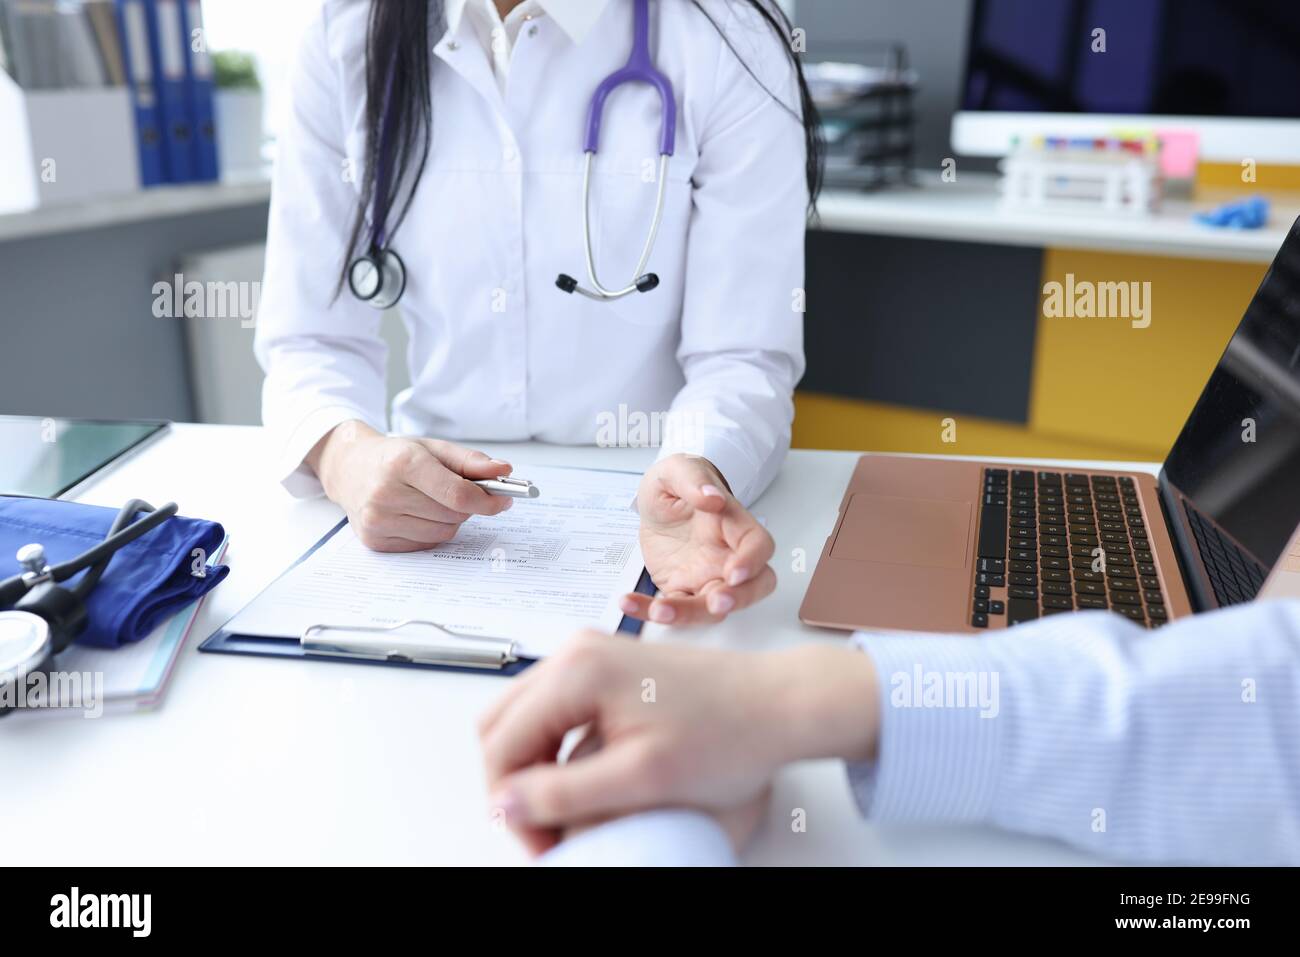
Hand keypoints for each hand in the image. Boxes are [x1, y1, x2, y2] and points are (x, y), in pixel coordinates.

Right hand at [307, 420, 513, 550]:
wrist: (349, 468)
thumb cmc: (394, 457)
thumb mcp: (433, 449)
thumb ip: (471, 461)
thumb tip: (505, 472)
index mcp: (403, 463)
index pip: (457, 494)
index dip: (487, 501)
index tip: (503, 499)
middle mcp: (385, 493)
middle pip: (453, 515)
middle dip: (465, 506)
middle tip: (456, 491)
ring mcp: (377, 521)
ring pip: (443, 534)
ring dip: (448, 520)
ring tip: (431, 500)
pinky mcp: (374, 541)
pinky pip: (425, 545)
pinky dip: (430, 531)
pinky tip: (415, 513)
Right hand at [478, 632, 879, 855]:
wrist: (779, 703)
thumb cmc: (728, 732)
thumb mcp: (642, 778)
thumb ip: (565, 793)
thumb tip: (505, 804)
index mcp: (576, 672)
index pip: (500, 744)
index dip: (510, 804)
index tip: (541, 844)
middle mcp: (576, 653)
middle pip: (500, 724)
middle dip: (512, 783)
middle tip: (545, 831)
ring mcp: (591, 655)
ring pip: (525, 717)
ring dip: (532, 767)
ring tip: (565, 811)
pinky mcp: (608, 667)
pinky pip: (556, 709)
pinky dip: (556, 748)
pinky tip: (584, 782)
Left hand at [622, 454, 775, 625]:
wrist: (656, 501)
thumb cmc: (677, 482)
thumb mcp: (677, 469)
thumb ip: (693, 479)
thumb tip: (712, 498)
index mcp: (733, 523)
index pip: (759, 546)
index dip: (752, 562)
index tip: (733, 572)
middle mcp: (727, 556)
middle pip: (752, 587)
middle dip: (738, 600)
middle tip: (715, 604)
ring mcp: (707, 577)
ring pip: (712, 608)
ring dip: (689, 615)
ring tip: (658, 611)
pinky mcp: (682, 589)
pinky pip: (673, 609)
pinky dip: (651, 611)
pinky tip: (629, 602)